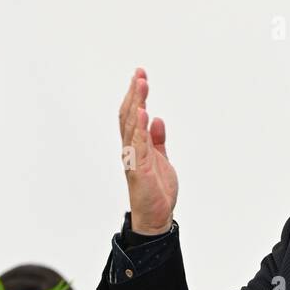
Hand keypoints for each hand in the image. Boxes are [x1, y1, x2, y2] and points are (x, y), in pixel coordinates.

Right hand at [119, 67, 177, 234]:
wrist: (156, 217)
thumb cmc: (157, 191)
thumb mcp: (161, 159)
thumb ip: (158, 140)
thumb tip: (158, 120)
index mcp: (136, 146)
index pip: (132, 115)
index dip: (135, 95)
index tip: (140, 76)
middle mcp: (130, 149)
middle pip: (128, 115)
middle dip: (134, 93)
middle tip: (140, 72)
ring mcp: (133, 158)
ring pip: (131, 125)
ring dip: (137, 103)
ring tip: (141, 84)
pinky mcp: (139, 168)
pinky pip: (138, 144)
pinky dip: (140, 127)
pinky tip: (143, 111)